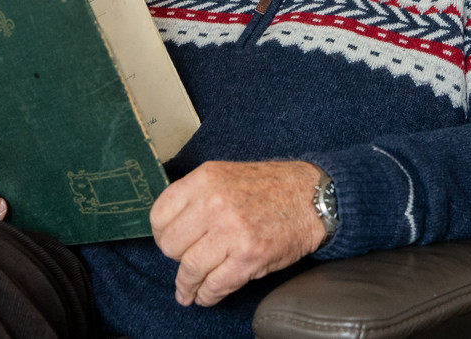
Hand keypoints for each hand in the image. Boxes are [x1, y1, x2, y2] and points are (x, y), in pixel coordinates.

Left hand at [149, 160, 326, 306]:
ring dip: (187, 285)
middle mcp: (215, 203)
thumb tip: (169, 227)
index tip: (169, 242)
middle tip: (185, 261)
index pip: (159, 215)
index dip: (161, 234)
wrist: (310, 197)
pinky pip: (215, 285)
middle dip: (175, 258)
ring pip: (189, 269)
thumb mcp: (225, 175)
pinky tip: (208, 294)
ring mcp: (232, 231)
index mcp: (205, 179)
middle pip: (170, 245)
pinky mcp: (249, 256)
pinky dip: (208, 295)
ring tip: (189, 291)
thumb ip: (196, 195)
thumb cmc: (269, 187)